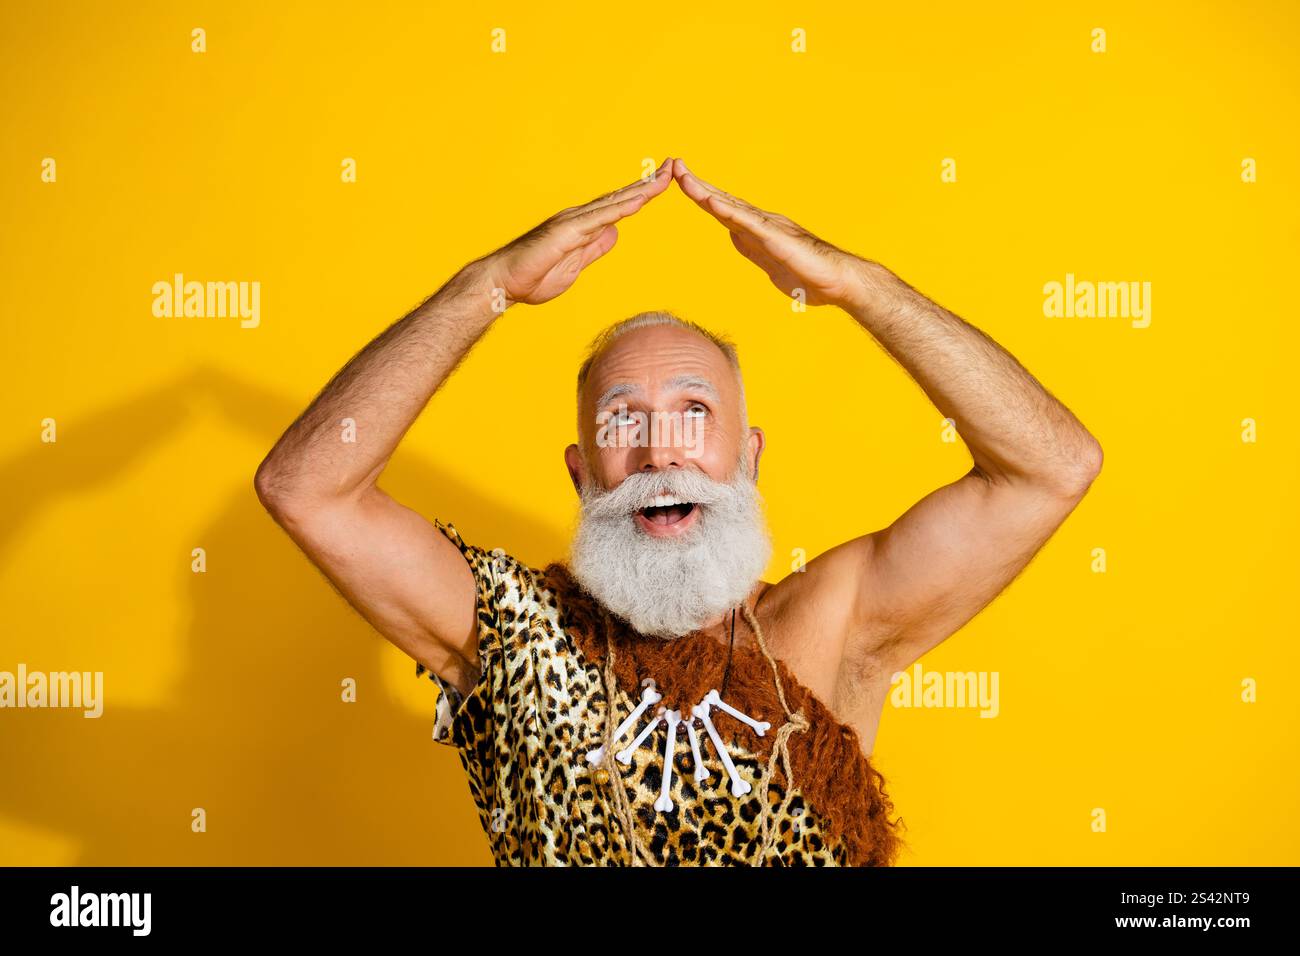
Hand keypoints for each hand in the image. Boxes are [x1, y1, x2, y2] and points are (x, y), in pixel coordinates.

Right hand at [478, 158, 673, 306]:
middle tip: (673, 165)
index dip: (643, 194)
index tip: (665, 182)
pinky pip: (599, 219)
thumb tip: (614, 233)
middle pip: (622, 197)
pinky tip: (638, 202)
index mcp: (584, 226)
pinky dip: (620, 209)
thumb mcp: (576, 264)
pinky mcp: (566, 232)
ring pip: (614, 203)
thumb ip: (595, 248)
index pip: (620, 206)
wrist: (504, 282)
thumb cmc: (534, 276)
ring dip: (640, 190)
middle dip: (649, 183)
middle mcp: (581, 217)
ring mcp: (573, 222)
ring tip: (664, 177)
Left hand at [672, 158, 867, 308]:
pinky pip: (745, 222)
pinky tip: (708, 201)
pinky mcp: (774, 237)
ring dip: (704, 191)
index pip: (723, 210)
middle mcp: (761, 222)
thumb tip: (734, 238)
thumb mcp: (771, 265)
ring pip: (728, 206)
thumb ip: (752, 251)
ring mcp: (767, 227)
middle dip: (696, 184)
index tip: (682, 182)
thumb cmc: (810, 276)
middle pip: (721, 200)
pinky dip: (725, 210)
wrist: (839, 282)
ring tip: (683, 177)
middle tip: (674, 166)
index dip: (702, 196)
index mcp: (757, 231)